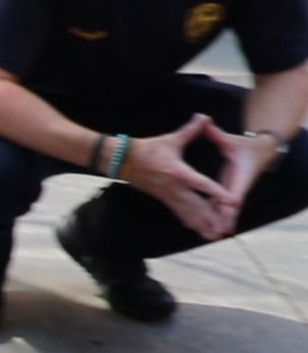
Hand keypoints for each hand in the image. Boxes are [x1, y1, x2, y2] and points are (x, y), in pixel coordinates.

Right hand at [122, 115, 237, 240]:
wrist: (121, 161)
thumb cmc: (146, 149)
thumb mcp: (169, 140)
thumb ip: (190, 130)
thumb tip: (204, 117)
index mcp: (177, 172)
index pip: (201, 184)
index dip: (217, 192)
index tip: (231, 201)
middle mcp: (173, 188)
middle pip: (196, 206)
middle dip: (212, 218)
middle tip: (225, 229)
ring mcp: (167, 195)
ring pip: (188, 214)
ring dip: (202, 225)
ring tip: (215, 236)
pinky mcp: (163, 199)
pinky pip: (179, 214)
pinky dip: (190, 222)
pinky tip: (199, 230)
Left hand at [201, 120, 279, 226]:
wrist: (262, 150)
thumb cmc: (245, 145)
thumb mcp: (230, 140)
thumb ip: (216, 133)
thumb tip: (205, 120)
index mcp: (240, 175)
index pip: (235, 190)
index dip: (229, 201)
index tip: (225, 211)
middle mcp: (239, 186)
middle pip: (232, 206)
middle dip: (225, 219)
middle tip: (218, 233)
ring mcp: (234, 191)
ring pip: (228, 210)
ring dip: (222, 223)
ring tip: (213, 236)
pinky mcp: (230, 192)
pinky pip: (223, 208)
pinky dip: (219, 219)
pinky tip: (211, 231)